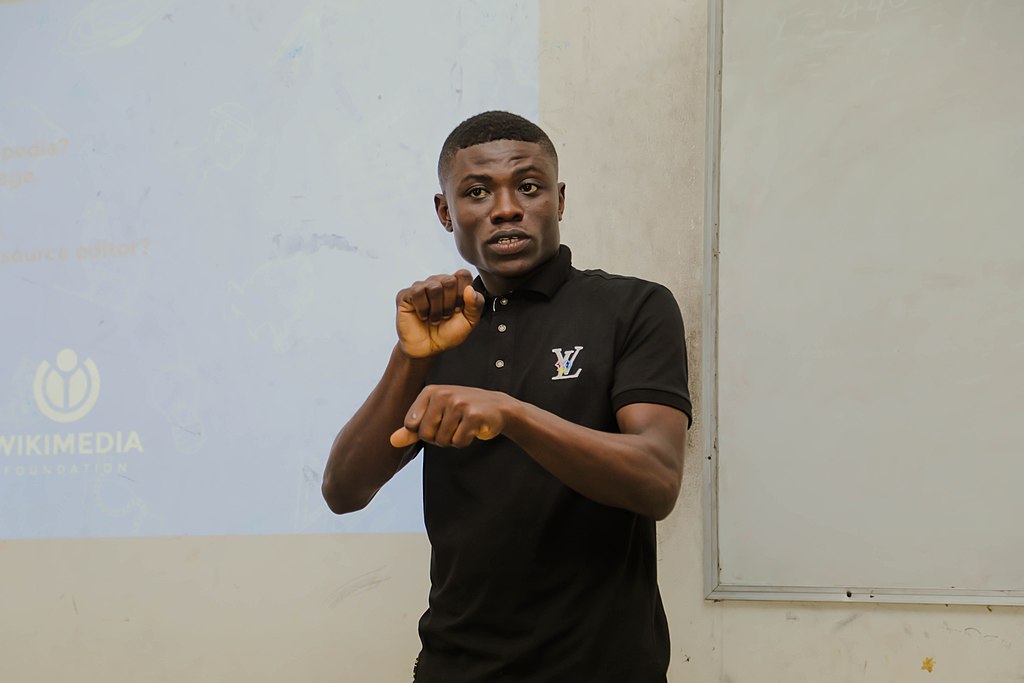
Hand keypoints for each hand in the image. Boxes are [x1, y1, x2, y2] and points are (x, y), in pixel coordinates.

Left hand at [389, 385, 510, 447]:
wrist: (497, 408)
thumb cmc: (462, 411)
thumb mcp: (435, 416)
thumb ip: (412, 429)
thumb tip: (392, 441)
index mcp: (430, 391)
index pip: (411, 425)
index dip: (425, 431)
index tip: (439, 422)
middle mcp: (443, 394)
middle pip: (426, 435)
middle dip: (439, 438)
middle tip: (454, 425)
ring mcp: (459, 403)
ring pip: (442, 440)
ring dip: (453, 439)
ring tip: (463, 425)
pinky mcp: (473, 415)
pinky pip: (459, 442)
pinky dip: (465, 441)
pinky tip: (473, 429)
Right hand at [396, 270, 484, 358]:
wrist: (429, 349)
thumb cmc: (448, 333)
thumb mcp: (470, 321)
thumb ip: (476, 304)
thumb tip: (470, 289)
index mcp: (454, 286)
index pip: (463, 274)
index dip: (463, 293)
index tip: (459, 309)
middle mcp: (437, 283)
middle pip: (449, 281)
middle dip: (450, 304)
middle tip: (445, 316)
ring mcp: (421, 287)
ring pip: (434, 287)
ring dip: (436, 309)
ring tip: (434, 318)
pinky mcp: (406, 295)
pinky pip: (418, 292)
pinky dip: (423, 309)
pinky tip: (423, 316)